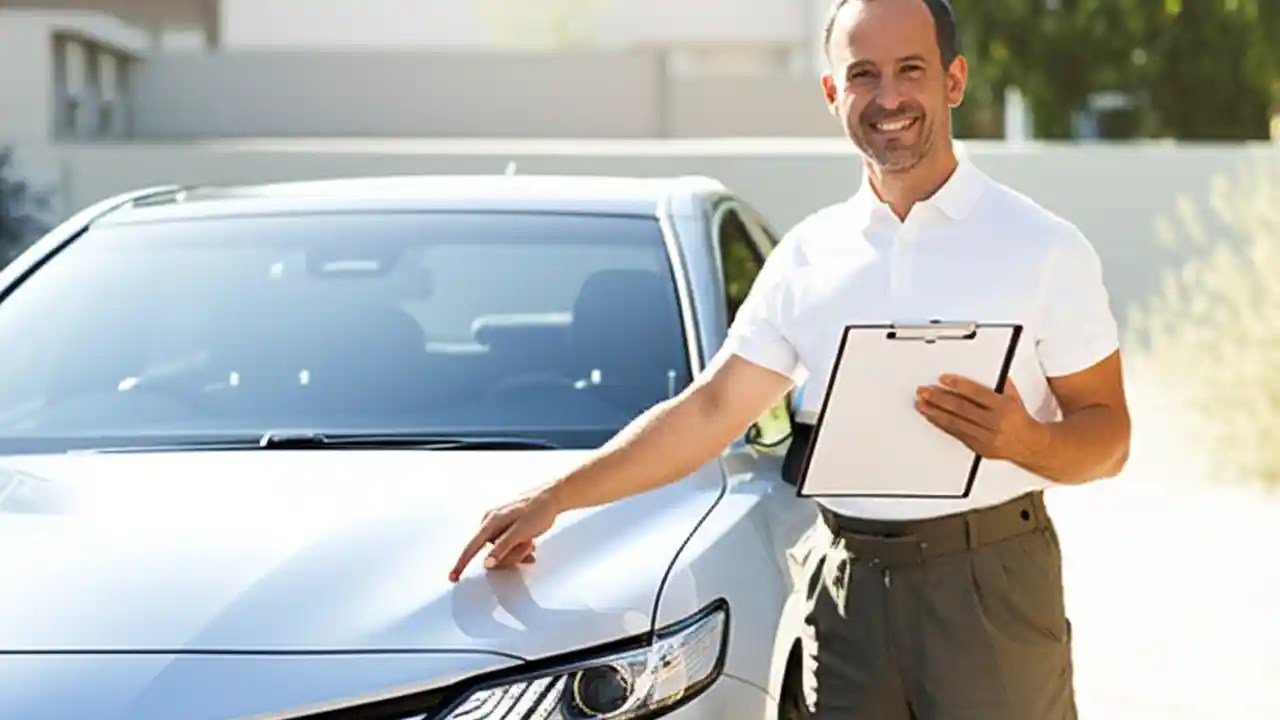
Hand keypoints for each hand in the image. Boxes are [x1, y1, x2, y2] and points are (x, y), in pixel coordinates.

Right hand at [449, 487, 561, 582]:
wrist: (553, 496)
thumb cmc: (538, 510)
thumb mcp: (521, 531)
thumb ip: (502, 548)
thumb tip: (486, 563)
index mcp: (491, 520)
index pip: (471, 546)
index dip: (461, 563)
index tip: (453, 577)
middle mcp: (490, 521)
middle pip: (491, 553)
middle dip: (509, 556)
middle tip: (527, 545)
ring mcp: (498, 523)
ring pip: (501, 550)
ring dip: (517, 551)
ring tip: (530, 540)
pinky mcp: (506, 525)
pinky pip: (507, 544)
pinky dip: (518, 547)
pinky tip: (529, 541)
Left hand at [915, 374, 1046, 463]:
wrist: (1029, 445)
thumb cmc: (1020, 419)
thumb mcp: (1014, 397)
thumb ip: (1000, 383)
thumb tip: (990, 370)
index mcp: (1002, 407)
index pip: (976, 393)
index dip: (958, 384)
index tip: (943, 378)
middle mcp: (993, 422)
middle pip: (961, 408)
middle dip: (939, 398)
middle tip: (924, 391)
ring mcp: (984, 436)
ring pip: (954, 423)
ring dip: (934, 412)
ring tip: (921, 403)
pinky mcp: (977, 446)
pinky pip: (956, 434)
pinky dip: (941, 424)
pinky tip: (931, 417)